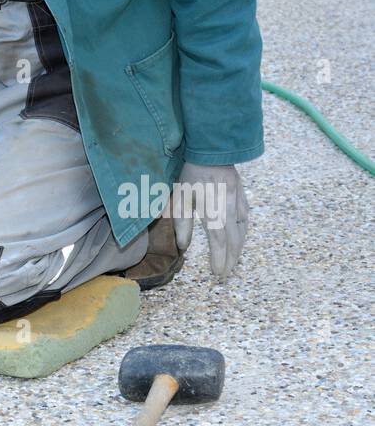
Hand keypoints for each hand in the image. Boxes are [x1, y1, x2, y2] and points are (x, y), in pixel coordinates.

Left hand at [171, 164, 248, 278]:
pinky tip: (239, 239)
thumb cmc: (192, 175)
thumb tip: (183, 247)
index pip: (219, 240)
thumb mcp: (181, 199)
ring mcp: (239, 202)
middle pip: (234, 240)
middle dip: (231, 259)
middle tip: (226, 274)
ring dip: (238, 248)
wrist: (214, 150)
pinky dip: (242, 233)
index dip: (220, 258)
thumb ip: (182, 224)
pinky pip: (245, 220)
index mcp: (213, 209)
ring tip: (232, 261)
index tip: (218, 273)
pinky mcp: (243, 197)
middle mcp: (230, 208)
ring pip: (243, 231)